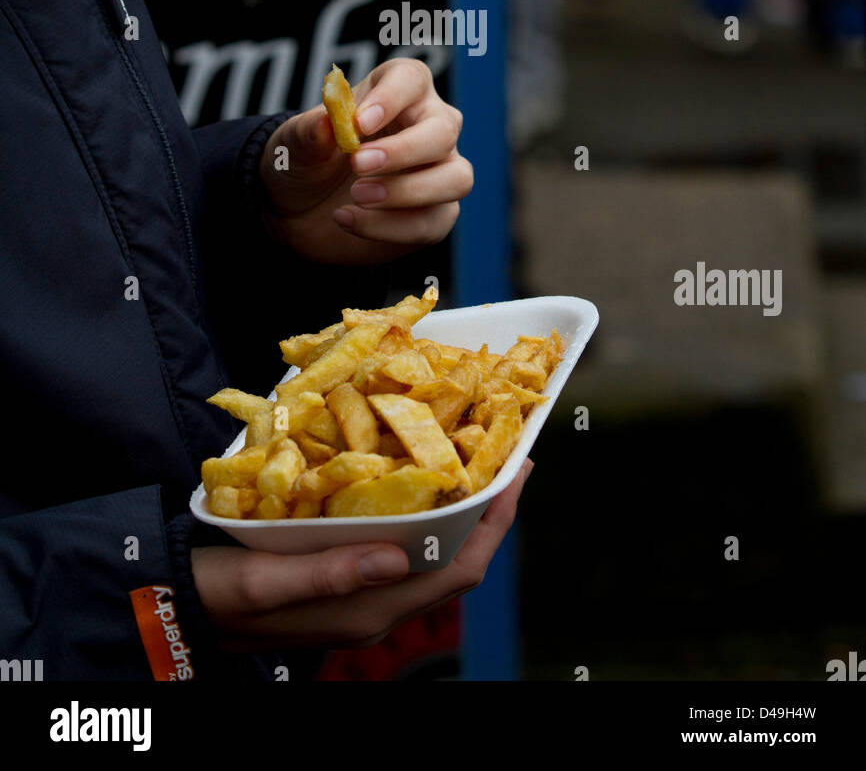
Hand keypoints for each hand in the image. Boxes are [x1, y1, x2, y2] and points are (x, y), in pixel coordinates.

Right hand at [192, 459, 531, 652]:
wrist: (175, 608)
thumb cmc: (215, 593)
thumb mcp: (262, 581)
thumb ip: (329, 574)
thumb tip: (397, 556)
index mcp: (367, 608)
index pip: (458, 569)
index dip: (495, 522)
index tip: (519, 472)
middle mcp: (375, 606)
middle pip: (457, 560)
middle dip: (489, 509)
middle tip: (507, 452)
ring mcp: (362, 594)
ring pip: (434, 553)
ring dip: (461, 508)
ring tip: (472, 455)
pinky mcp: (345, 579)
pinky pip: (405, 548)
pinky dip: (425, 512)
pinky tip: (418, 478)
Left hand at [257, 58, 472, 266]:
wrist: (299, 211)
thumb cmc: (306, 161)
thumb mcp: (293, 145)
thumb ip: (308, 132)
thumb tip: (325, 124)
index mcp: (396, 91)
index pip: (410, 79)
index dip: (391, 98)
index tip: (360, 123)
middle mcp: (428, 126)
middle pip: (444, 130)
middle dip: (404, 150)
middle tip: (358, 165)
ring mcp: (438, 171)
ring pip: (457, 178)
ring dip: (409, 191)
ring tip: (357, 196)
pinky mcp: (435, 214)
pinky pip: (434, 221)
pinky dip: (391, 226)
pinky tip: (349, 220)